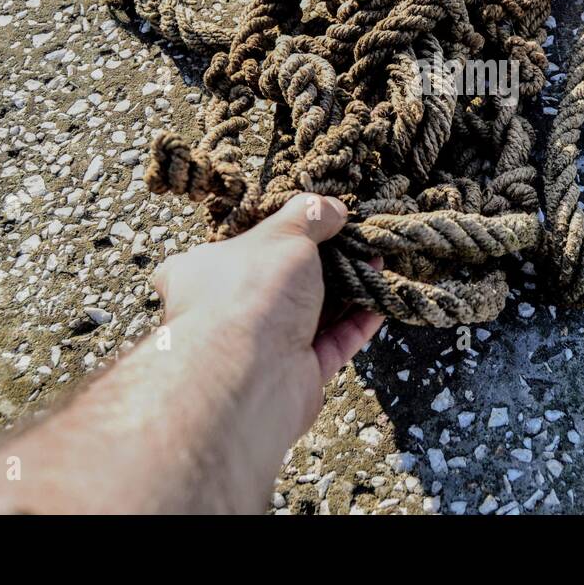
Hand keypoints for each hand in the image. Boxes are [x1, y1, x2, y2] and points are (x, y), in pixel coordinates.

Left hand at [151, 194, 383, 440]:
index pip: (230, 251)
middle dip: (321, 263)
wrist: (249, 376)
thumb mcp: (283, 235)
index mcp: (204, 274)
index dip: (267, 236)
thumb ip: (309, 216)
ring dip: (346, 289)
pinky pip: (332, 343)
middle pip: (280, 283)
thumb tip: (332, 208)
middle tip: (354, 242)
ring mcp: (262, 347)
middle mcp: (227, 312)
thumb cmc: (250, 293)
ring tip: (377, 261)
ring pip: (310, 313)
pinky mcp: (295, 375)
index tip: (306, 225)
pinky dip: (357, 322)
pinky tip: (379, 298)